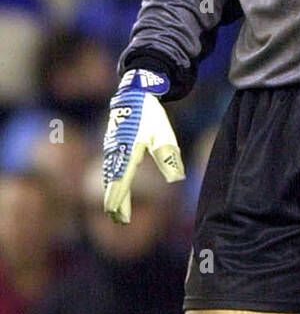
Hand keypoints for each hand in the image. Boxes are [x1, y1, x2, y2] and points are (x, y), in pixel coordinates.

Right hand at [102, 68, 184, 223]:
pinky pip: (109, 166)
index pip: (122, 182)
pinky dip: (111, 180)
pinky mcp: (111, 144)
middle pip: (113, 182)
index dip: (120, 201)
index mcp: (129, 152)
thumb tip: (176, 179)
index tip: (120, 216)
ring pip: (110, 175)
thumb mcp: (163, 136)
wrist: (133, 93)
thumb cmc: (150, 115)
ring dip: (112, 193)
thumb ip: (169, 158)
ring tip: (116, 210)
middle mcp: (116, 152)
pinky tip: (113, 187)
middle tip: (119, 220)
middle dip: (115, 202)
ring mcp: (111, 148)